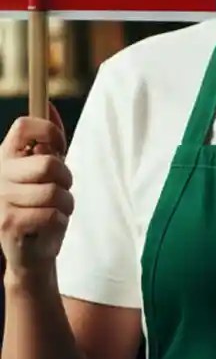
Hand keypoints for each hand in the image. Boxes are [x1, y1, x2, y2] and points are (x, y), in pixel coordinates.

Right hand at [0, 104, 72, 284]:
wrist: (30, 253)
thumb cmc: (41, 207)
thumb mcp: (45, 173)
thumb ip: (48, 142)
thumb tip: (49, 105)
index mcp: (6, 156)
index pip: (24, 125)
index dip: (50, 132)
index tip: (58, 149)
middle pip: (49, 164)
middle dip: (66, 181)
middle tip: (60, 193)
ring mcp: (1, 199)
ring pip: (56, 193)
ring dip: (66, 206)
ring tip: (55, 213)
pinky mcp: (8, 223)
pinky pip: (52, 215)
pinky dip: (59, 223)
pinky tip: (46, 229)